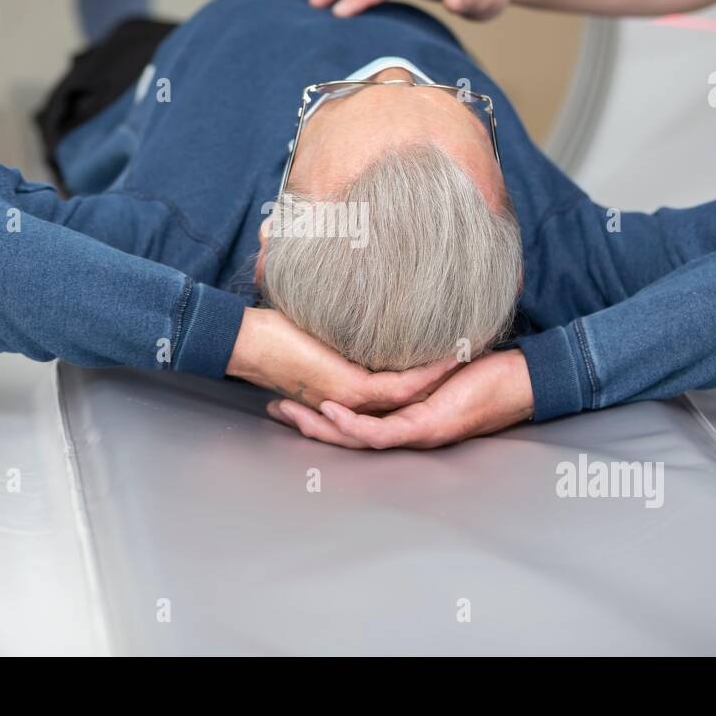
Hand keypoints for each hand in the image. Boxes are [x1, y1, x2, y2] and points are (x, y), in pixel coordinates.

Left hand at [227, 307, 458, 418]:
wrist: (246, 344)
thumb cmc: (271, 336)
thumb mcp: (313, 340)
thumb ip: (336, 338)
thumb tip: (351, 312)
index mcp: (344, 394)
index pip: (392, 393)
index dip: (423, 378)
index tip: (447, 358)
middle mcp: (353, 403)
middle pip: (411, 399)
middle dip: (442, 380)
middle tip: (469, 358)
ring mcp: (354, 400)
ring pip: (414, 395)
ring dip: (444, 376)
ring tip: (469, 357)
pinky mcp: (353, 388)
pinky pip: (403, 385)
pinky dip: (430, 370)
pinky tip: (452, 356)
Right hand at [266, 349, 532, 448]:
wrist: (521, 380)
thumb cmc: (482, 368)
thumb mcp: (434, 359)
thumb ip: (405, 352)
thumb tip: (380, 327)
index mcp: (403, 418)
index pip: (350, 421)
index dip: (317, 412)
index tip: (287, 393)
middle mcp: (404, 432)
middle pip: (343, 436)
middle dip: (306, 423)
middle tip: (273, 408)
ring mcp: (414, 434)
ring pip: (355, 438)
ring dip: (319, 425)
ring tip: (289, 410)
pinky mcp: (427, 428)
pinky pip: (381, 431)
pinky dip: (353, 423)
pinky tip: (331, 408)